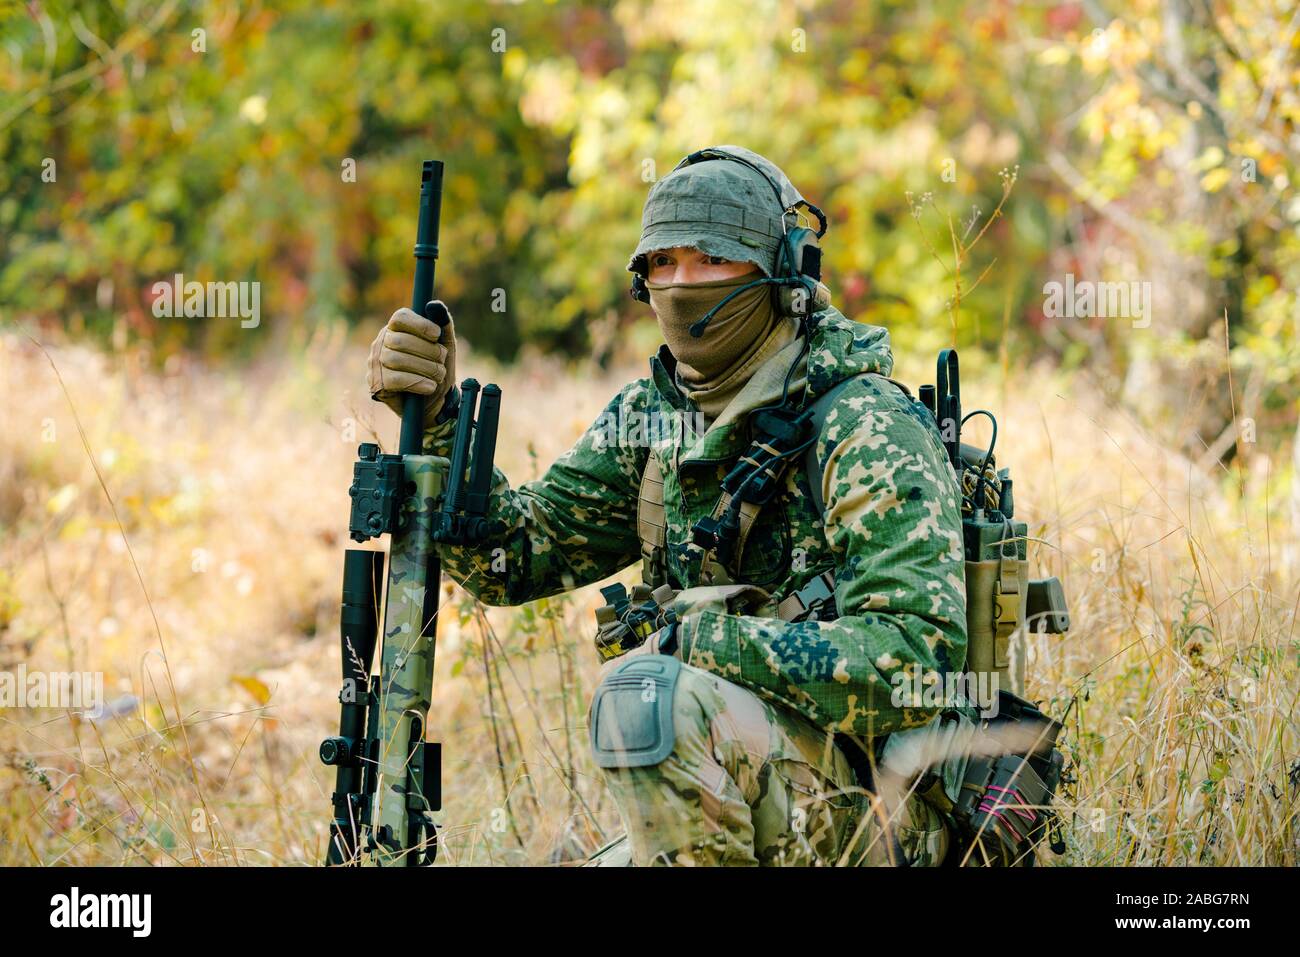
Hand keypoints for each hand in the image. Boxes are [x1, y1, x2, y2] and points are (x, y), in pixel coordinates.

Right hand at [366, 302, 456, 424]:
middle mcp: (381, 343)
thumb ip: (443, 323)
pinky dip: (417, 382)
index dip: (419, 324)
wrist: (436, 400)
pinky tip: (429, 386)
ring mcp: (375, 363)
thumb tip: (434, 305)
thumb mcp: (446, 344)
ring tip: (438, 375)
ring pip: (397, 360)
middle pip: (401, 340)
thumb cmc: (437, 368)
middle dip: (428, 351)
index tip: (436, 335)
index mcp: (396, 329)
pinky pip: (395, 379)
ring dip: (425, 368)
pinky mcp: (377, 384)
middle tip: (441, 361)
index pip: (400, 317)